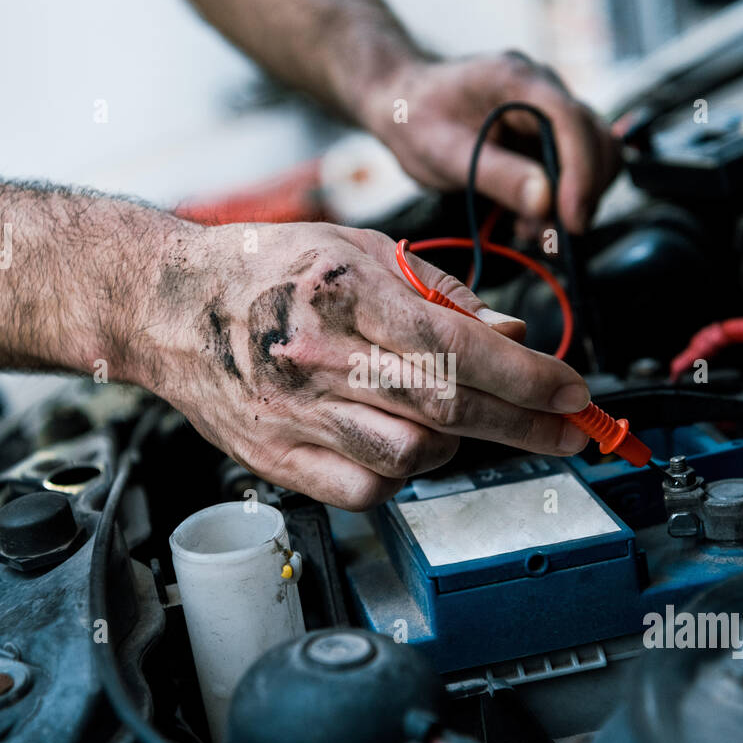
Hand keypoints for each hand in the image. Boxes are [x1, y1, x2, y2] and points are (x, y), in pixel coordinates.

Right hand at [121, 221, 592, 509]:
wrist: (169, 307)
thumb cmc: (265, 269)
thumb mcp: (359, 251)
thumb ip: (441, 295)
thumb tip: (511, 335)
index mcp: (347, 295)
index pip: (459, 349)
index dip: (529, 378)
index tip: (573, 393)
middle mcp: (321, 359)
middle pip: (449, 409)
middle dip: (526, 425)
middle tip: (569, 432)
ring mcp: (296, 416)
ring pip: (413, 456)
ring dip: (454, 443)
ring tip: (453, 418)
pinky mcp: (277, 459)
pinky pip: (365, 491)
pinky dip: (400, 475)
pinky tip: (399, 443)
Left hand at [363, 52, 621, 233]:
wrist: (405, 104)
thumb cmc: (417, 120)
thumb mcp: (445, 154)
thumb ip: (497, 175)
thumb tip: (545, 202)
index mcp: (516, 81)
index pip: (571, 120)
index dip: (581, 173)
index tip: (572, 221)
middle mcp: (543, 89)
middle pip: (597, 139)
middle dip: (584, 192)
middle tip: (554, 238)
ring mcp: (550, 112)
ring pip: (594, 157)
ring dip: (574, 201)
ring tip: (533, 233)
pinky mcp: (548, 135)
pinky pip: (574, 169)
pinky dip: (561, 201)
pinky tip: (529, 222)